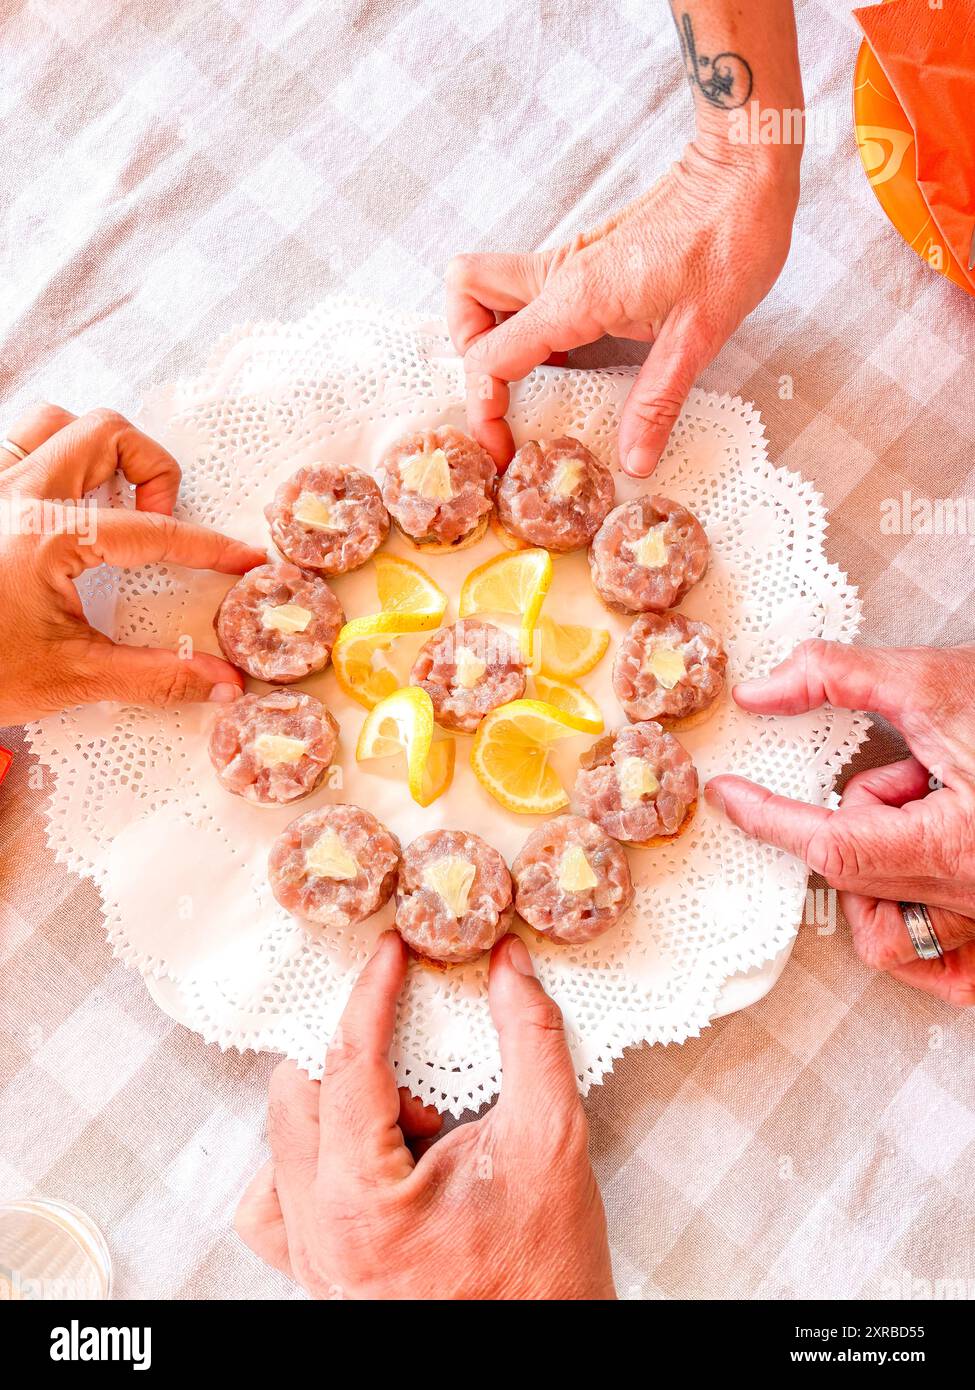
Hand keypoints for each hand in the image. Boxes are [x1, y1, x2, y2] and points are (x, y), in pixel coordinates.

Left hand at [0, 403, 265, 723]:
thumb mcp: (71, 678)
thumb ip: (156, 677)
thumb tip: (220, 683)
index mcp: (45, 535)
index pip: (151, 530)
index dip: (207, 546)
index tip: (241, 558)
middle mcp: (12, 493)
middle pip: (106, 433)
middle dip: (151, 472)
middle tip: (157, 525)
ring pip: (53, 421)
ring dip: (94, 452)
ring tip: (110, 501)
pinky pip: (12, 442)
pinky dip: (47, 454)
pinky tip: (61, 501)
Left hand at [235, 931, 615, 1299]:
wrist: (547, 1352)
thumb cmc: (545, 1275)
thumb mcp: (551, 1138)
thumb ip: (528, 1037)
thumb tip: (509, 967)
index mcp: (362, 1203)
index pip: (346, 1065)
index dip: (372, 995)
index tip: (389, 955)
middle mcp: (320, 1238)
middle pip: (295, 1099)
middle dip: (358, 1067)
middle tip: (423, 1083)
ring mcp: (313, 1264)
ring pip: (277, 1150)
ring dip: (332, 1117)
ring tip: (404, 1134)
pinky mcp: (321, 1277)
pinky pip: (279, 1205)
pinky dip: (314, 1167)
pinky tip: (375, 1166)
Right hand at [446, 138, 797, 474]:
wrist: (746, 168)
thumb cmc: (729, 235)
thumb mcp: (701, 333)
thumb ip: (658, 400)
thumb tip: (633, 460)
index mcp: (575, 296)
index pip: (488, 356)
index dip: (484, 410)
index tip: (503, 447)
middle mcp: (559, 275)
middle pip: (464, 299)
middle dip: (469, 354)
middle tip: (506, 400)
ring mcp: (569, 264)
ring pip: (488, 289)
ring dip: (491, 335)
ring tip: (530, 383)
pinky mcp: (587, 261)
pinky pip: (529, 294)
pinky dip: (528, 328)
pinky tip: (569, 361)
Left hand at [707, 640, 974, 1005]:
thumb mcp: (940, 683)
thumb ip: (842, 678)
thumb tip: (761, 693)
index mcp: (962, 846)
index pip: (832, 845)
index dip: (769, 818)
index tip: (728, 797)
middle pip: (861, 873)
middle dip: (864, 811)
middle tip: (912, 769)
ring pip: (890, 925)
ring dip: (888, 859)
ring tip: (939, 805)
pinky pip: (934, 962)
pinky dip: (913, 917)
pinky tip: (933, 857)